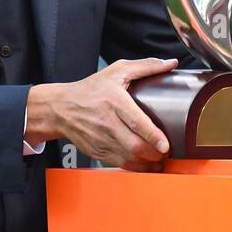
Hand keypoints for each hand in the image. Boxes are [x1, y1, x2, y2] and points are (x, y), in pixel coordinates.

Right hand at [26, 57, 177, 171]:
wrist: (61, 108)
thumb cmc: (90, 89)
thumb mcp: (117, 71)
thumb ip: (146, 66)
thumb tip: (170, 64)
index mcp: (114, 101)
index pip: (136, 122)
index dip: (153, 136)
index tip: (165, 144)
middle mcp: (107, 122)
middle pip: (134, 145)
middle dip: (154, 154)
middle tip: (166, 152)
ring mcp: (102, 139)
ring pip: (129, 158)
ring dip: (147, 163)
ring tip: (159, 160)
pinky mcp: (98, 152)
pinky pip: (120, 164)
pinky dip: (135, 167)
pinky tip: (145, 163)